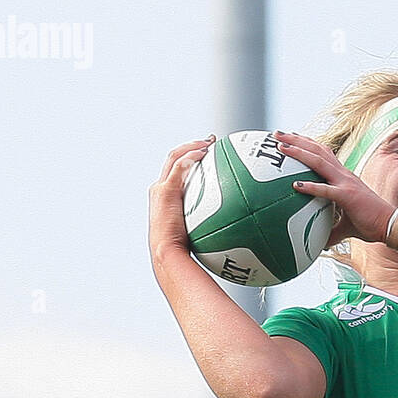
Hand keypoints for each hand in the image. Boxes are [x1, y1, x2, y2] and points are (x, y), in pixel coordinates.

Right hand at [149, 137, 213, 263]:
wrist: (168, 255)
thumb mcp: (199, 239)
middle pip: (173, 160)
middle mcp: (159, 190)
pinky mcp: (165, 191)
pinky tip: (205, 153)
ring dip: (192, 147)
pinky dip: (190, 156)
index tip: (207, 156)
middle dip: (191, 147)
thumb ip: (212, 231)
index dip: (189, 161)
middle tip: (210, 143)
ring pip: (175, 158)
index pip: (175, 173)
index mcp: (164, 198)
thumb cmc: (183, 255)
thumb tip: (237, 235)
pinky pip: (179, 167)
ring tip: (209, 142)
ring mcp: (161, 189)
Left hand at [273, 131, 393, 249]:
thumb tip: (320, 245)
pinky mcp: (348, 197)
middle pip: (318, 150)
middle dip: (296, 140)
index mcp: (344, 177)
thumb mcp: (347, 226)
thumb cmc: (371, 225)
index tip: (291, 137)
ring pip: (319, 161)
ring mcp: (346, 183)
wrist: (390, 226)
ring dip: (299, 152)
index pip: (324, 153)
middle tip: (277, 134)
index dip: (307, 143)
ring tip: (281, 147)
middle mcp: (344, 174)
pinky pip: (326, 190)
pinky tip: (296, 185)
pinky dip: (311, 186)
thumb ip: (332, 232)